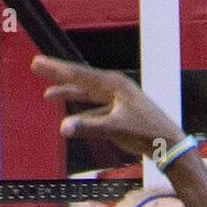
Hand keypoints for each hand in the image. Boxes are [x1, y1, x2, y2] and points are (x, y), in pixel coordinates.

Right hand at [32, 56, 184, 159]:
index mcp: (113, 84)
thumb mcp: (116, 129)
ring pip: (88, 95)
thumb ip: (89, 127)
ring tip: (49, 94)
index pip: (79, 75)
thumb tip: (63, 128)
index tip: (38, 63)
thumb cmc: (147, 132)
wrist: (169, 143)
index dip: (57, 70)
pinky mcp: (120, 112)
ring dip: (69, 94)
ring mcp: (118, 99)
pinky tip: (71, 115)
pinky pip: (96, 109)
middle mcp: (114, 87)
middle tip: (37, 66)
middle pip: (81, 80)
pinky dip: (82, 111)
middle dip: (59, 76)